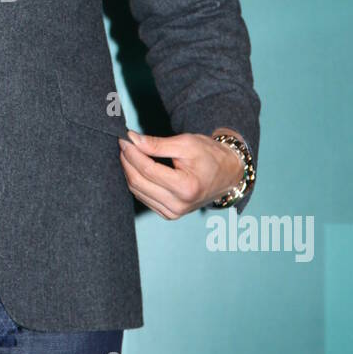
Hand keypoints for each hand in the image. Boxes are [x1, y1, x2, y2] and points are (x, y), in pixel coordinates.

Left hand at [117, 129, 244, 218]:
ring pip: (137, 191)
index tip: (124, 139)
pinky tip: (137, 167)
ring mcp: (173, 213)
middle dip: (127, 161)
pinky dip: (137, 181)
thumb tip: (132, 140)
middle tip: (124, 143)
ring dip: (129, 171)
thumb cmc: (211, 156)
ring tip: (130, 152)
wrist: (228, 174)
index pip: (148, 170)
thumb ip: (157, 144)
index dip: (132, 153)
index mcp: (186, 187)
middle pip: (138, 182)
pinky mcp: (168, 214)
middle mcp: (178, 205)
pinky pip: (143, 197)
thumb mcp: (186, 144)